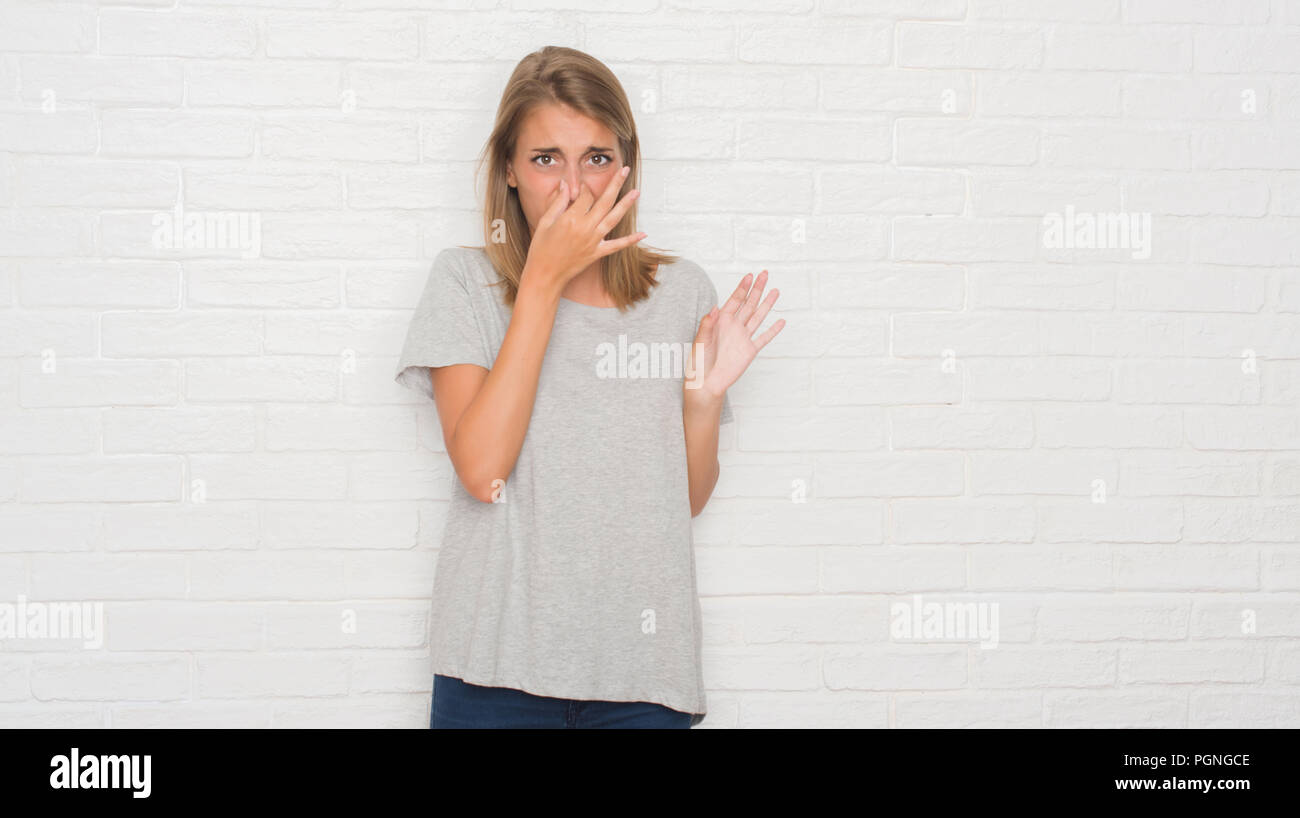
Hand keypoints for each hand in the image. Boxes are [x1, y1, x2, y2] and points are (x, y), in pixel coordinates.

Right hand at [521, 166, 645, 292]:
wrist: (545, 274)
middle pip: (604, 201)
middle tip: (624, 170)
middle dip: (615, 184)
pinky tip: (643, 234)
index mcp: (571, 218)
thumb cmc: (541, 247)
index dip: (586, 188)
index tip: (584, 186)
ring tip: (636, 192)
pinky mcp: (597, 253)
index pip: (586, 196)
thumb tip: (565, 184)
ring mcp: (593, 241)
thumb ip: (558, 202)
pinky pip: (617, 245)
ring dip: (626, 204)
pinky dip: (630, 240)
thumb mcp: (546, 221)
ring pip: (613, 218)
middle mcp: (585, 228)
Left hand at [686, 269, 784, 401]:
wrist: (706, 382)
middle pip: (748, 304)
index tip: (750, 275)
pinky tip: (780, 322)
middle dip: (757, 289)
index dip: (742, 288)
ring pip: (758, 317)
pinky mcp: (749, 351)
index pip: (735, 300)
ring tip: (775, 291)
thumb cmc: (699, 362)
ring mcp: (743, 338)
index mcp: (721, 321)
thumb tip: (714, 308)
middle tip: (765, 274)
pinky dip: (773, 330)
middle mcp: (734, 327)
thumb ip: (707, 325)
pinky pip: (764, 338)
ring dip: (767, 304)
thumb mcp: (700, 341)